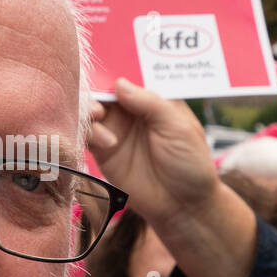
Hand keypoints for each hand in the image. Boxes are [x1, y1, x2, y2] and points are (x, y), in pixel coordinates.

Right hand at [88, 78, 258, 276]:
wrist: (183, 205)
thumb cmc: (190, 163)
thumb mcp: (178, 127)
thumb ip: (150, 103)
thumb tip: (119, 83)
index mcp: (152, 99)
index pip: (129, 77)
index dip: (115, 71)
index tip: (105, 71)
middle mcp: (130, 111)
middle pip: (104, 90)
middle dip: (95, 90)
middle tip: (98, 99)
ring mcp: (115, 129)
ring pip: (90, 110)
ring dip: (88, 109)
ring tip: (97, 116)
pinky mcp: (103, 151)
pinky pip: (86, 134)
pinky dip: (88, 131)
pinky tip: (107, 141)